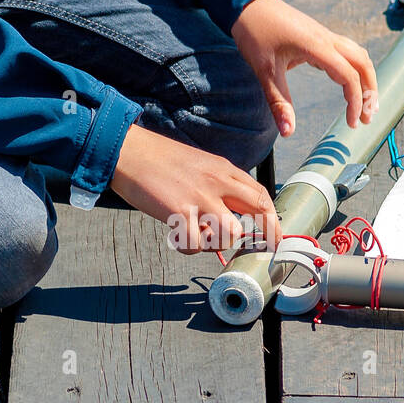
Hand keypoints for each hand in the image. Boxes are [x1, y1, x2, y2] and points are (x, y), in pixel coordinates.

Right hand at [110, 124, 281, 253]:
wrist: (129, 152)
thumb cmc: (160, 160)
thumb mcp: (200, 165)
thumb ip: (220, 186)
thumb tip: (232, 216)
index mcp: (224, 170)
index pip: (262, 196)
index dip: (273, 221)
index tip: (274, 237)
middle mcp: (217, 183)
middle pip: (259, 212)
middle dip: (265, 235)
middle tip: (258, 250)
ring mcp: (200, 198)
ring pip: (230, 235)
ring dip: (217, 243)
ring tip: (199, 234)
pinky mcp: (179, 213)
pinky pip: (196, 245)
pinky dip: (188, 246)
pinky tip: (177, 234)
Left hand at [231, 0, 377, 137]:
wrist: (247, 3)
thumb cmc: (255, 33)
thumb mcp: (265, 71)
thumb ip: (279, 102)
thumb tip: (288, 132)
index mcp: (318, 47)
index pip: (349, 77)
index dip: (355, 102)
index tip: (352, 123)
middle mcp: (327, 39)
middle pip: (363, 64)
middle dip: (370, 91)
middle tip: (368, 117)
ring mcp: (324, 35)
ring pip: (357, 55)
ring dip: (366, 78)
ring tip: (364, 102)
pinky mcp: (318, 35)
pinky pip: (346, 51)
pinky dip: (354, 68)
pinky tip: (347, 83)